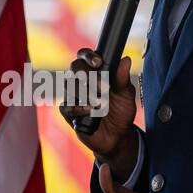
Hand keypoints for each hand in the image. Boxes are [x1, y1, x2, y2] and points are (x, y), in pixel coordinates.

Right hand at [59, 50, 138, 179]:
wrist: (117, 136)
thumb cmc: (121, 112)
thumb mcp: (126, 95)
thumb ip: (123, 79)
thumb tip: (125, 60)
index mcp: (95, 72)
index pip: (85, 56)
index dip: (88, 56)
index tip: (98, 63)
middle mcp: (81, 81)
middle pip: (74, 67)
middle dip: (86, 74)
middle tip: (101, 87)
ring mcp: (73, 95)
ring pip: (68, 85)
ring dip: (84, 93)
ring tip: (99, 103)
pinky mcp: (68, 111)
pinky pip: (66, 105)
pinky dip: (78, 108)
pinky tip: (89, 112)